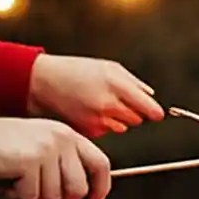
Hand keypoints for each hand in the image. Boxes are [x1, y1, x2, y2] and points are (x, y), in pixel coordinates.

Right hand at [0, 118, 110, 198]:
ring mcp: (48, 147)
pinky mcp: (31, 159)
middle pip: (79, 187)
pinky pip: (32, 195)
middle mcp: (61, 137)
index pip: (100, 164)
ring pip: (56, 195)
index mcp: (66, 133)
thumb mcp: (36, 152)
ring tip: (16, 181)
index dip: (100, 188)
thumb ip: (60, 167)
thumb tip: (81, 197)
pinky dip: (17, 195)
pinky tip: (5, 180)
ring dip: (34, 197)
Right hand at [27, 54, 163, 137]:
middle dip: (133, 112)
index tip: (156, 113)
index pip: (150, 109)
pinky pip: (107, 131)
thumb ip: (134, 83)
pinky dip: (103, 124)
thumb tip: (151, 97)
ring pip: (123, 127)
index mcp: (117, 85)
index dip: (154, 112)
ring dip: (118, 119)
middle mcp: (108, 104)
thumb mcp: (109, 67)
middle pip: (138, 119)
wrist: (42, 81)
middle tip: (118, 101)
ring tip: (100, 104)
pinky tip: (90, 111)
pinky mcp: (88, 130)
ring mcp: (98, 119)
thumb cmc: (76, 71)